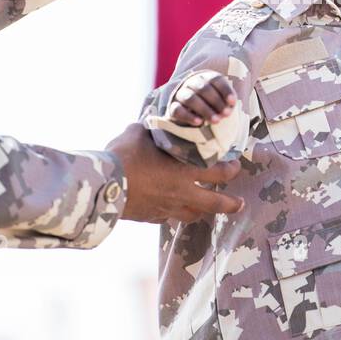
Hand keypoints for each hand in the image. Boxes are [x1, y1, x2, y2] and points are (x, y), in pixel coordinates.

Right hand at [105, 122, 244, 223]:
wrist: (102, 186)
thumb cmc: (123, 156)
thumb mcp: (139, 133)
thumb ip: (153, 129)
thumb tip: (154, 121)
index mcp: (183, 171)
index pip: (219, 173)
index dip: (231, 170)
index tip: (236, 166)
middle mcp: (180, 193)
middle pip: (214, 204)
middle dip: (230, 204)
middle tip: (239, 203)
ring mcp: (166, 209)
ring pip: (193, 216)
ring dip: (202, 211)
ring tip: (206, 208)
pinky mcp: (151, 218)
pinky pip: (168, 218)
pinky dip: (174, 213)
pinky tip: (171, 209)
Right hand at [168, 71, 238, 126]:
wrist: (190, 112)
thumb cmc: (211, 104)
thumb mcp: (221, 100)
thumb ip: (226, 103)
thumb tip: (228, 109)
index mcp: (205, 78)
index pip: (215, 80)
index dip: (225, 90)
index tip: (233, 102)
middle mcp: (191, 83)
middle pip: (203, 88)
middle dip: (216, 102)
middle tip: (226, 114)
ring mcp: (180, 94)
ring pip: (191, 98)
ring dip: (205, 109)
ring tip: (216, 120)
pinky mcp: (173, 107)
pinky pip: (178, 110)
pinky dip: (189, 116)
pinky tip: (199, 122)